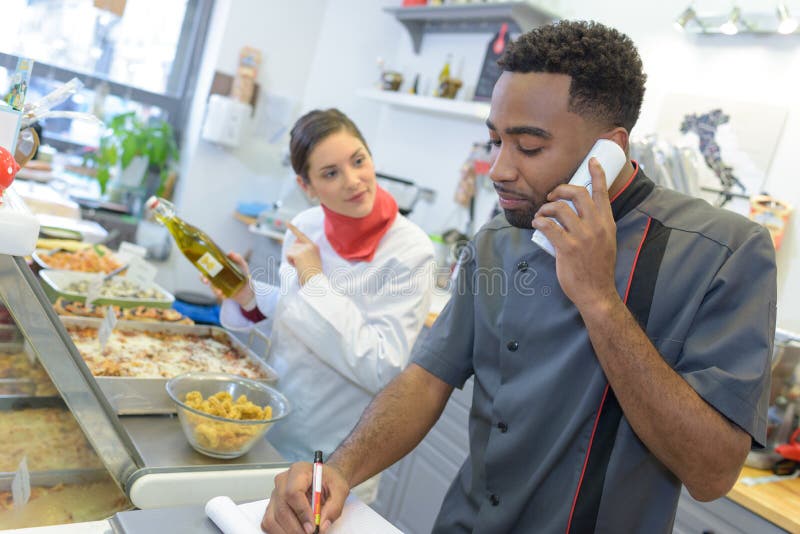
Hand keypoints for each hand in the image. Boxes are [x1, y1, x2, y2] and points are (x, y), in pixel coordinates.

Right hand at [199, 251, 253, 306]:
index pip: (207, 266)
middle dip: (203, 279)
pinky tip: (224, 296)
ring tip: (220, 292)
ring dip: (214, 290)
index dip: (202, 267)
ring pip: (212, 287)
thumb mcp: (242, 265)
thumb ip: (237, 258)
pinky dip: (220, 296)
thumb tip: (230, 252)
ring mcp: (218, 285)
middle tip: (206, 281)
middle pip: (205, 277)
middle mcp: (216, 277)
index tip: (202, 267)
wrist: (248, 287)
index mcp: (219, 268)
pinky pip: (218, 295)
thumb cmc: (243, 274)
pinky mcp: (222, 293)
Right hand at [261, 462, 348, 533]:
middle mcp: (282, 481)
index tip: (312, 526)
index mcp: (299, 471)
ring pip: (273, 518)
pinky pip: (270, 523)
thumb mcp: (340, 489)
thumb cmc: (330, 481)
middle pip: (282, 508)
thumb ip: (334, 507)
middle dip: (296, 528)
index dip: (302, 512)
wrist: (325, 479)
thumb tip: (322, 524)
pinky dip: (281, 532)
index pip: (293, 492)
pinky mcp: (272, 506)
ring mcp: (275, 494)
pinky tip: (294, 532)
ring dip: (288, 532)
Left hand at [286, 223, 322, 285]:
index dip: (294, 228)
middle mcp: (310, 245)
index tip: (287, 222)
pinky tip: (297, 266)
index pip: (302, 235)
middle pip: (294, 245)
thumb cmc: (313, 272)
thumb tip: (296, 240)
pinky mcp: (299, 254)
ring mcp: (304, 249)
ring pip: (290, 250)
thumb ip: (304, 249)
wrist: (315, 280)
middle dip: (294, 254)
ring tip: (300, 266)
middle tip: (302, 264)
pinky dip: (290, 261)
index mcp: (314, 246)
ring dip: (292, 259)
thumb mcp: (311, 259)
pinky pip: (288, 255)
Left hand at [532, 158, 619, 311]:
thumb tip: (583, 213)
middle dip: (561, 189)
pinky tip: (536, 224)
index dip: (597, 173)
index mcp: (607, 223)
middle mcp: (596, 227)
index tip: (591, 160)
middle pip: (577, 193)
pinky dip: (539, 221)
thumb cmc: (598, 268)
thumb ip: (598, 226)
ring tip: (542, 215)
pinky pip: (549, 226)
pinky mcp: (567, 248)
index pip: (602, 192)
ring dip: (546, 208)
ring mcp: (582, 237)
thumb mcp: (607, 242)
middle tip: (552, 196)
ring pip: (560, 208)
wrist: (597, 292)